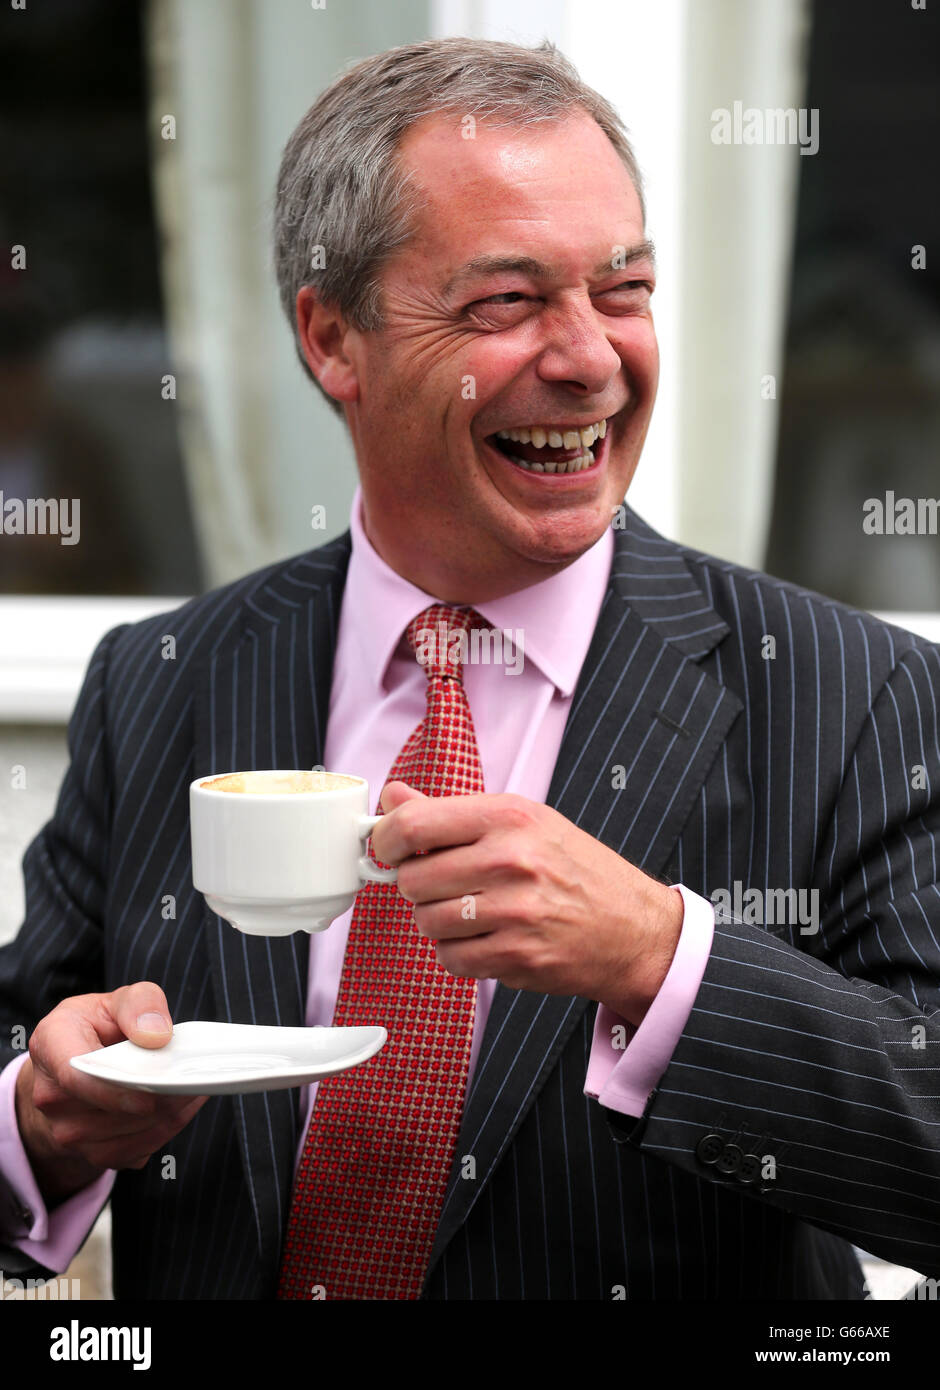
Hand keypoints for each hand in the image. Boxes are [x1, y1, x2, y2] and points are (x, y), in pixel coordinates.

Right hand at [14, 983, 207, 1207]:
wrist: (74, 1067)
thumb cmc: (98, 1028)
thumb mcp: (118, 1000)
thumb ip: (140, 1004)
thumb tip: (156, 1035)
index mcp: (51, 1045)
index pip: (77, 1076)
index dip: (117, 1087)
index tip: (155, 1085)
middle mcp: (51, 1095)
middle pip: (111, 1110)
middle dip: (160, 1096)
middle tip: (193, 1077)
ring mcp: (67, 1130)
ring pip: (131, 1133)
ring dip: (170, 1114)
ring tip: (191, 1087)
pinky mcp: (91, 1153)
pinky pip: (137, 1149)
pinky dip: (166, 1129)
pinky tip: (181, 1106)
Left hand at [373, 783, 682, 1026]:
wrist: (633, 928)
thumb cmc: (576, 870)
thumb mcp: (522, 821)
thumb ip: (450, 812)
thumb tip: (392, 795)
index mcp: (509, 817)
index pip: (413, 825)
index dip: (386, 840)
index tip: (388, 847)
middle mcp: (511, 860)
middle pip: (412, 879)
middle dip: (418, 885)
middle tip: (444, 884)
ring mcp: (515, 912)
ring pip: (427, 921)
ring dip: (438, 921)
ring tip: (471, 912)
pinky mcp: (517, 957)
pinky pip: (450, 958)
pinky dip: (458, 953)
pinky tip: (485, 938)